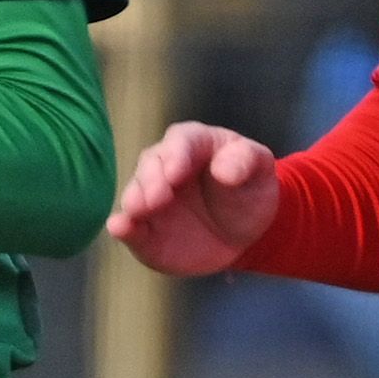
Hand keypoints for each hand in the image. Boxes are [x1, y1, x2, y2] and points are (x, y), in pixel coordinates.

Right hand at [109, 118, 282, 274]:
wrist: (242, 235)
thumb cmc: (248, 192)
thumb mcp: (259, 171)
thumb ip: (246, 161)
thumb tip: (224, 170)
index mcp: (194, 143)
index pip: (181, 142)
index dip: (177, 156)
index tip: (176, 172)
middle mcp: (165, 166)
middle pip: (151, 165)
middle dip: (152, 179)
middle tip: (157, 198)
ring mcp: (151, 197)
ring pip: (136, 193)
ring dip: (135, 201)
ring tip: (137, 211)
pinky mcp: (144, 228)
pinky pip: (130, 226)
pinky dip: (122, 226)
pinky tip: (119, 228)